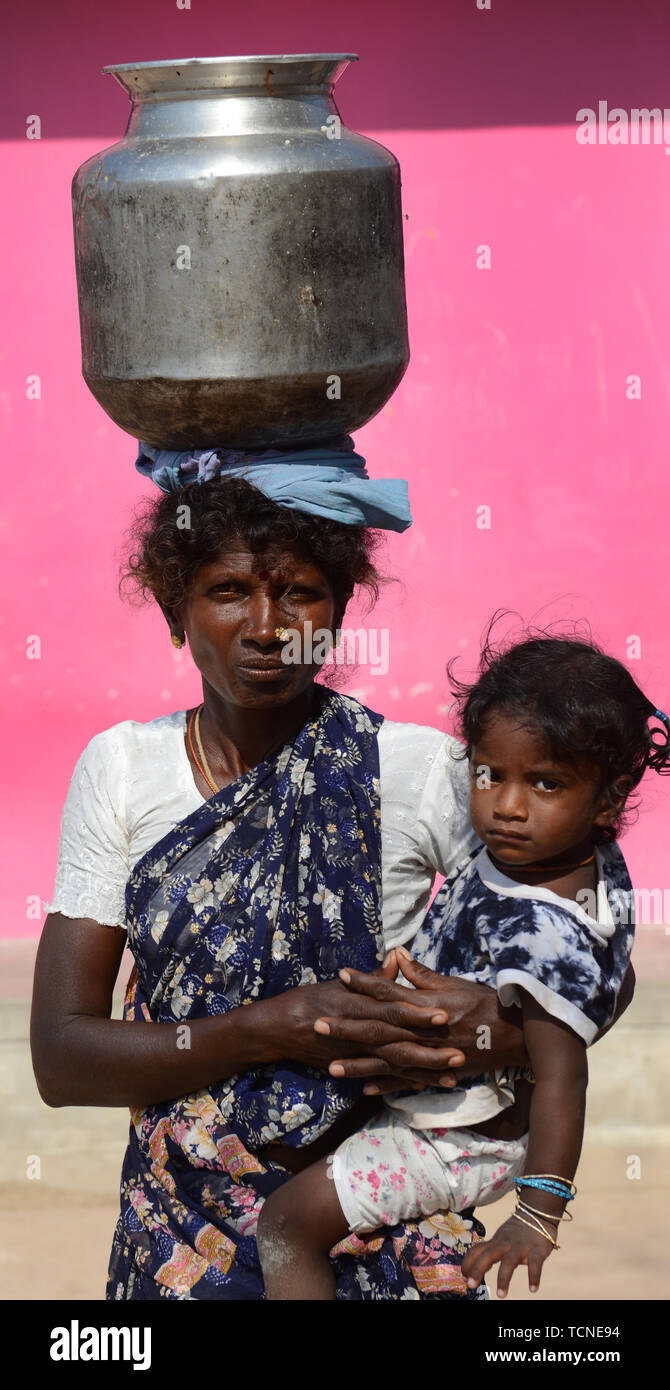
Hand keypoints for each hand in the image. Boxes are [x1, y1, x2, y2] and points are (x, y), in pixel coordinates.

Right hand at [262, 953, 452, 1073]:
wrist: (282, 1028)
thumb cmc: (313, 999)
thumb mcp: (343, 984)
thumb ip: (374, 977)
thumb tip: (397, 958)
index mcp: (361, 1008)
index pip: (395, 1011)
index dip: (419, 1014)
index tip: (444, 1016)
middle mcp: (362, 1033)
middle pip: (401, 1044)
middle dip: (431, 1052)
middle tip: (460, 1055)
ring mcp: (358, 1054)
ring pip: (395, 1066)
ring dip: (423, 1072)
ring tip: (451, 1078)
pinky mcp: (354, 1068)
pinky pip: (382, 1078)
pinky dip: (401, 1084)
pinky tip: (423, 1088)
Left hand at [315, 947, 525, 1088]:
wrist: (514, 1036)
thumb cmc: (485, 1004)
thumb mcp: (454, 984)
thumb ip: (423, 975)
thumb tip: (397, 956)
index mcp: (425, 1005)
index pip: (388, 991)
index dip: (364, 983)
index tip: (340, 975)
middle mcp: (422, 1031)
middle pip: (378, 1028)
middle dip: (346, 1028)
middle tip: (317, 1025)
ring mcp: (428, 1054)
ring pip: (386, 1060)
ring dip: (358, 1064)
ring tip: (330, 1067)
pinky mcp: (436, 1071)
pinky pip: (407, 1082)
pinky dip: (386, 1085)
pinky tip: (363, 1089)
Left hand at [461, 1215, 554, 1297]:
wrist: (538, 1213)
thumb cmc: (517, 1232)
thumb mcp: (501, 1239)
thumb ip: (490, 1252)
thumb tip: (475, 1270)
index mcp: (495, 1241)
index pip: (476, 1250)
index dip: (468, 1263)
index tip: (463, 1277)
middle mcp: (506, 1243)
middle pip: (488, 1255)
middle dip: (478, 1269)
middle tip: (470, 1285)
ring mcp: (521, 1246)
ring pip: (509, 1261)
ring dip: (504, 1279)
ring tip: (501, 1294)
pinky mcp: (537, 1250)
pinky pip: (535, 1264)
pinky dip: (534, 1276)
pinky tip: (533, 1289)